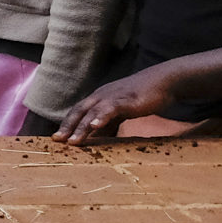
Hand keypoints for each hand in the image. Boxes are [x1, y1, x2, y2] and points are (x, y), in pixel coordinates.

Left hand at [55, 67, 177, 144]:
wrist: (164, 81)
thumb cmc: (144, 96)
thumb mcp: (123, 110)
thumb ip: (111, 121)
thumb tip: (100, 135)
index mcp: (100, 97)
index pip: (79, 111)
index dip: (67, 123)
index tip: (57, 137)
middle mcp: (102, 95)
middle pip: (79, 111)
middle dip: (67, 126)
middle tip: (56, 140)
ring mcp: (113, 96)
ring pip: (92, 112)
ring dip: (80, 127)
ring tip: (72, 141)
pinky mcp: (126, 100)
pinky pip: (110, 109)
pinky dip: (101, 118)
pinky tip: (94, 126)